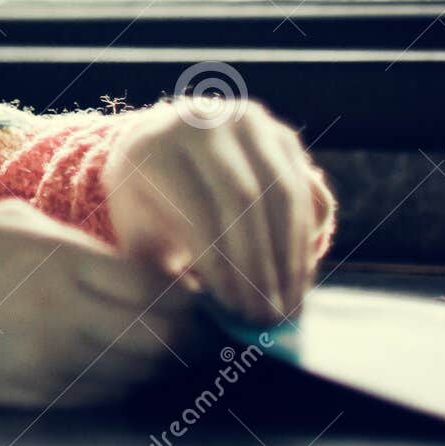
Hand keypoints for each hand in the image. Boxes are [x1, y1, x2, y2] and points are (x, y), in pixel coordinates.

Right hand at [0, 200, 210, 407]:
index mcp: (58, 259)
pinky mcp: (43, 395)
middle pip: (162, 335)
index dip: (187, 291)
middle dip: (188, 330)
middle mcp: (62, 312)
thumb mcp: (13, 223)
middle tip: (193, 321)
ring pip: (141, 369)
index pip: (156, 285)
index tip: (193, 287)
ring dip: (159, 358)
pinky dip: (124, 379)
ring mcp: (52, 360)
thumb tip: (142, 259)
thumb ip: (78, 238)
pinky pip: (109, 392)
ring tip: (153, 339)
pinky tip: (113, 359)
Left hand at [102, 97, 333, 324]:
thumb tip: (205, 322)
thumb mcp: (138, 232)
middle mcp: (206, 123)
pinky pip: (306, 192)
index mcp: (158, 145)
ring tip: (287, 308)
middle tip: (268, 318)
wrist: (164, 149)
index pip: (201, 211)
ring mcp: (250, 124)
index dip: (223, 267)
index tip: (235, 311)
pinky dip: (305, 241)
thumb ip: (161, 271)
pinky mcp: (283, 137)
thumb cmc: (146, 204)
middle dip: (262, 267)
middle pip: (249, 202)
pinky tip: (298, 281)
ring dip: (290, 258)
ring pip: (285, 196)